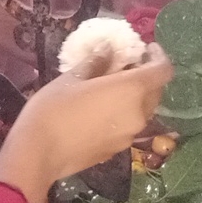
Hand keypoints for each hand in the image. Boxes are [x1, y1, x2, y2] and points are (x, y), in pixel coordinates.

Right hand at [0, 45, 172, 202]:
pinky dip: (124, 113)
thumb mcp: (72, 78)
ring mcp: (129, 136)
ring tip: (110, 87)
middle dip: (146, 76)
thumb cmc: (54, 109)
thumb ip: (97, 62)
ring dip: (135, 96)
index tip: (145, 48)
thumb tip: (109, 49)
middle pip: (156, 91)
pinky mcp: (117, 150)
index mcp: (131, 91)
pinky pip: (129, 125)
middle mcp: (138, 114)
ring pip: (143, 110)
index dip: (158, 56)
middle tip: (124, 66)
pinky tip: (100, 110)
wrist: (39, 154)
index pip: (163, 70)